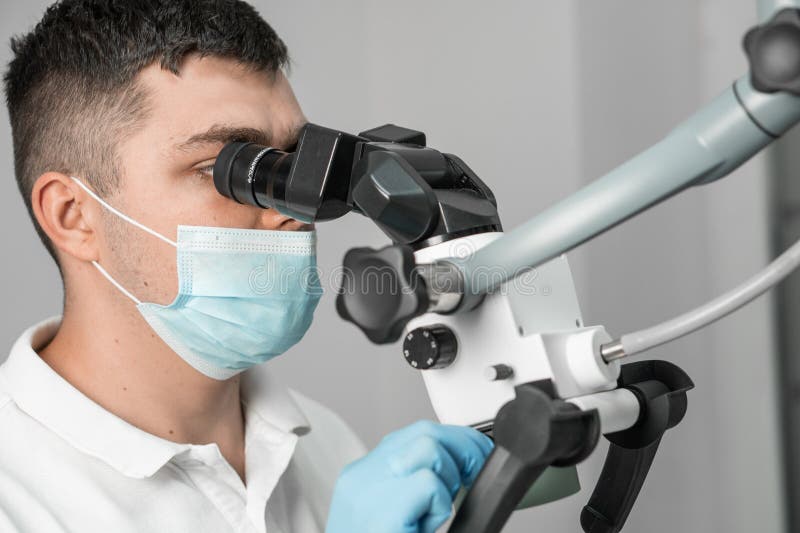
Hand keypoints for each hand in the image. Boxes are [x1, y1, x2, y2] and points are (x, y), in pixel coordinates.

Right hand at [326, 420, 493, 532]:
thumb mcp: (399, 517)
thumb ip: (415, 489)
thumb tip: (462, 467)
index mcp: (364, 477)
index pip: (415, 434)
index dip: (455, 441)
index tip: (475, 458)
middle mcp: (361, 479)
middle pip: (425, 433)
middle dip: (463, 450)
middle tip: (472, 477)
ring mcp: (367, 495)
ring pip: (428, 449)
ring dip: (447, 480)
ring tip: (437, 512)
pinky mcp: (380, 516)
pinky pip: (426, 485)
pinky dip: (440, 505)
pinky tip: (426, 527)